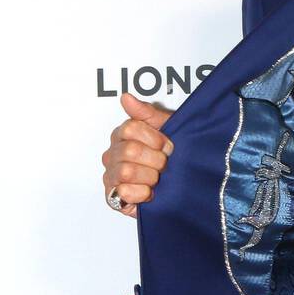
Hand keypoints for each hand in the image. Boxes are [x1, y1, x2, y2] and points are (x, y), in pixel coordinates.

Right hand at [101, 92, 174, 217]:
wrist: (182, 185)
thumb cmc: (171, 155)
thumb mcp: (166, 128)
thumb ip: (147, 113)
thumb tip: (126, 97)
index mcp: (122, 135)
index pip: (130, 128)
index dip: (154, 138)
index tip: (167, 145)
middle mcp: (113, 154)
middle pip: (130, 150)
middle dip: (155, 159)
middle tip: (164, 165)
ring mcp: (111, 175)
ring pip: (126, 171)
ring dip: (150, 177)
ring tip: (157, 179)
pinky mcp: (113, 197)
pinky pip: (124, 192)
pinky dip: (142, 194)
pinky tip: (150, 192)